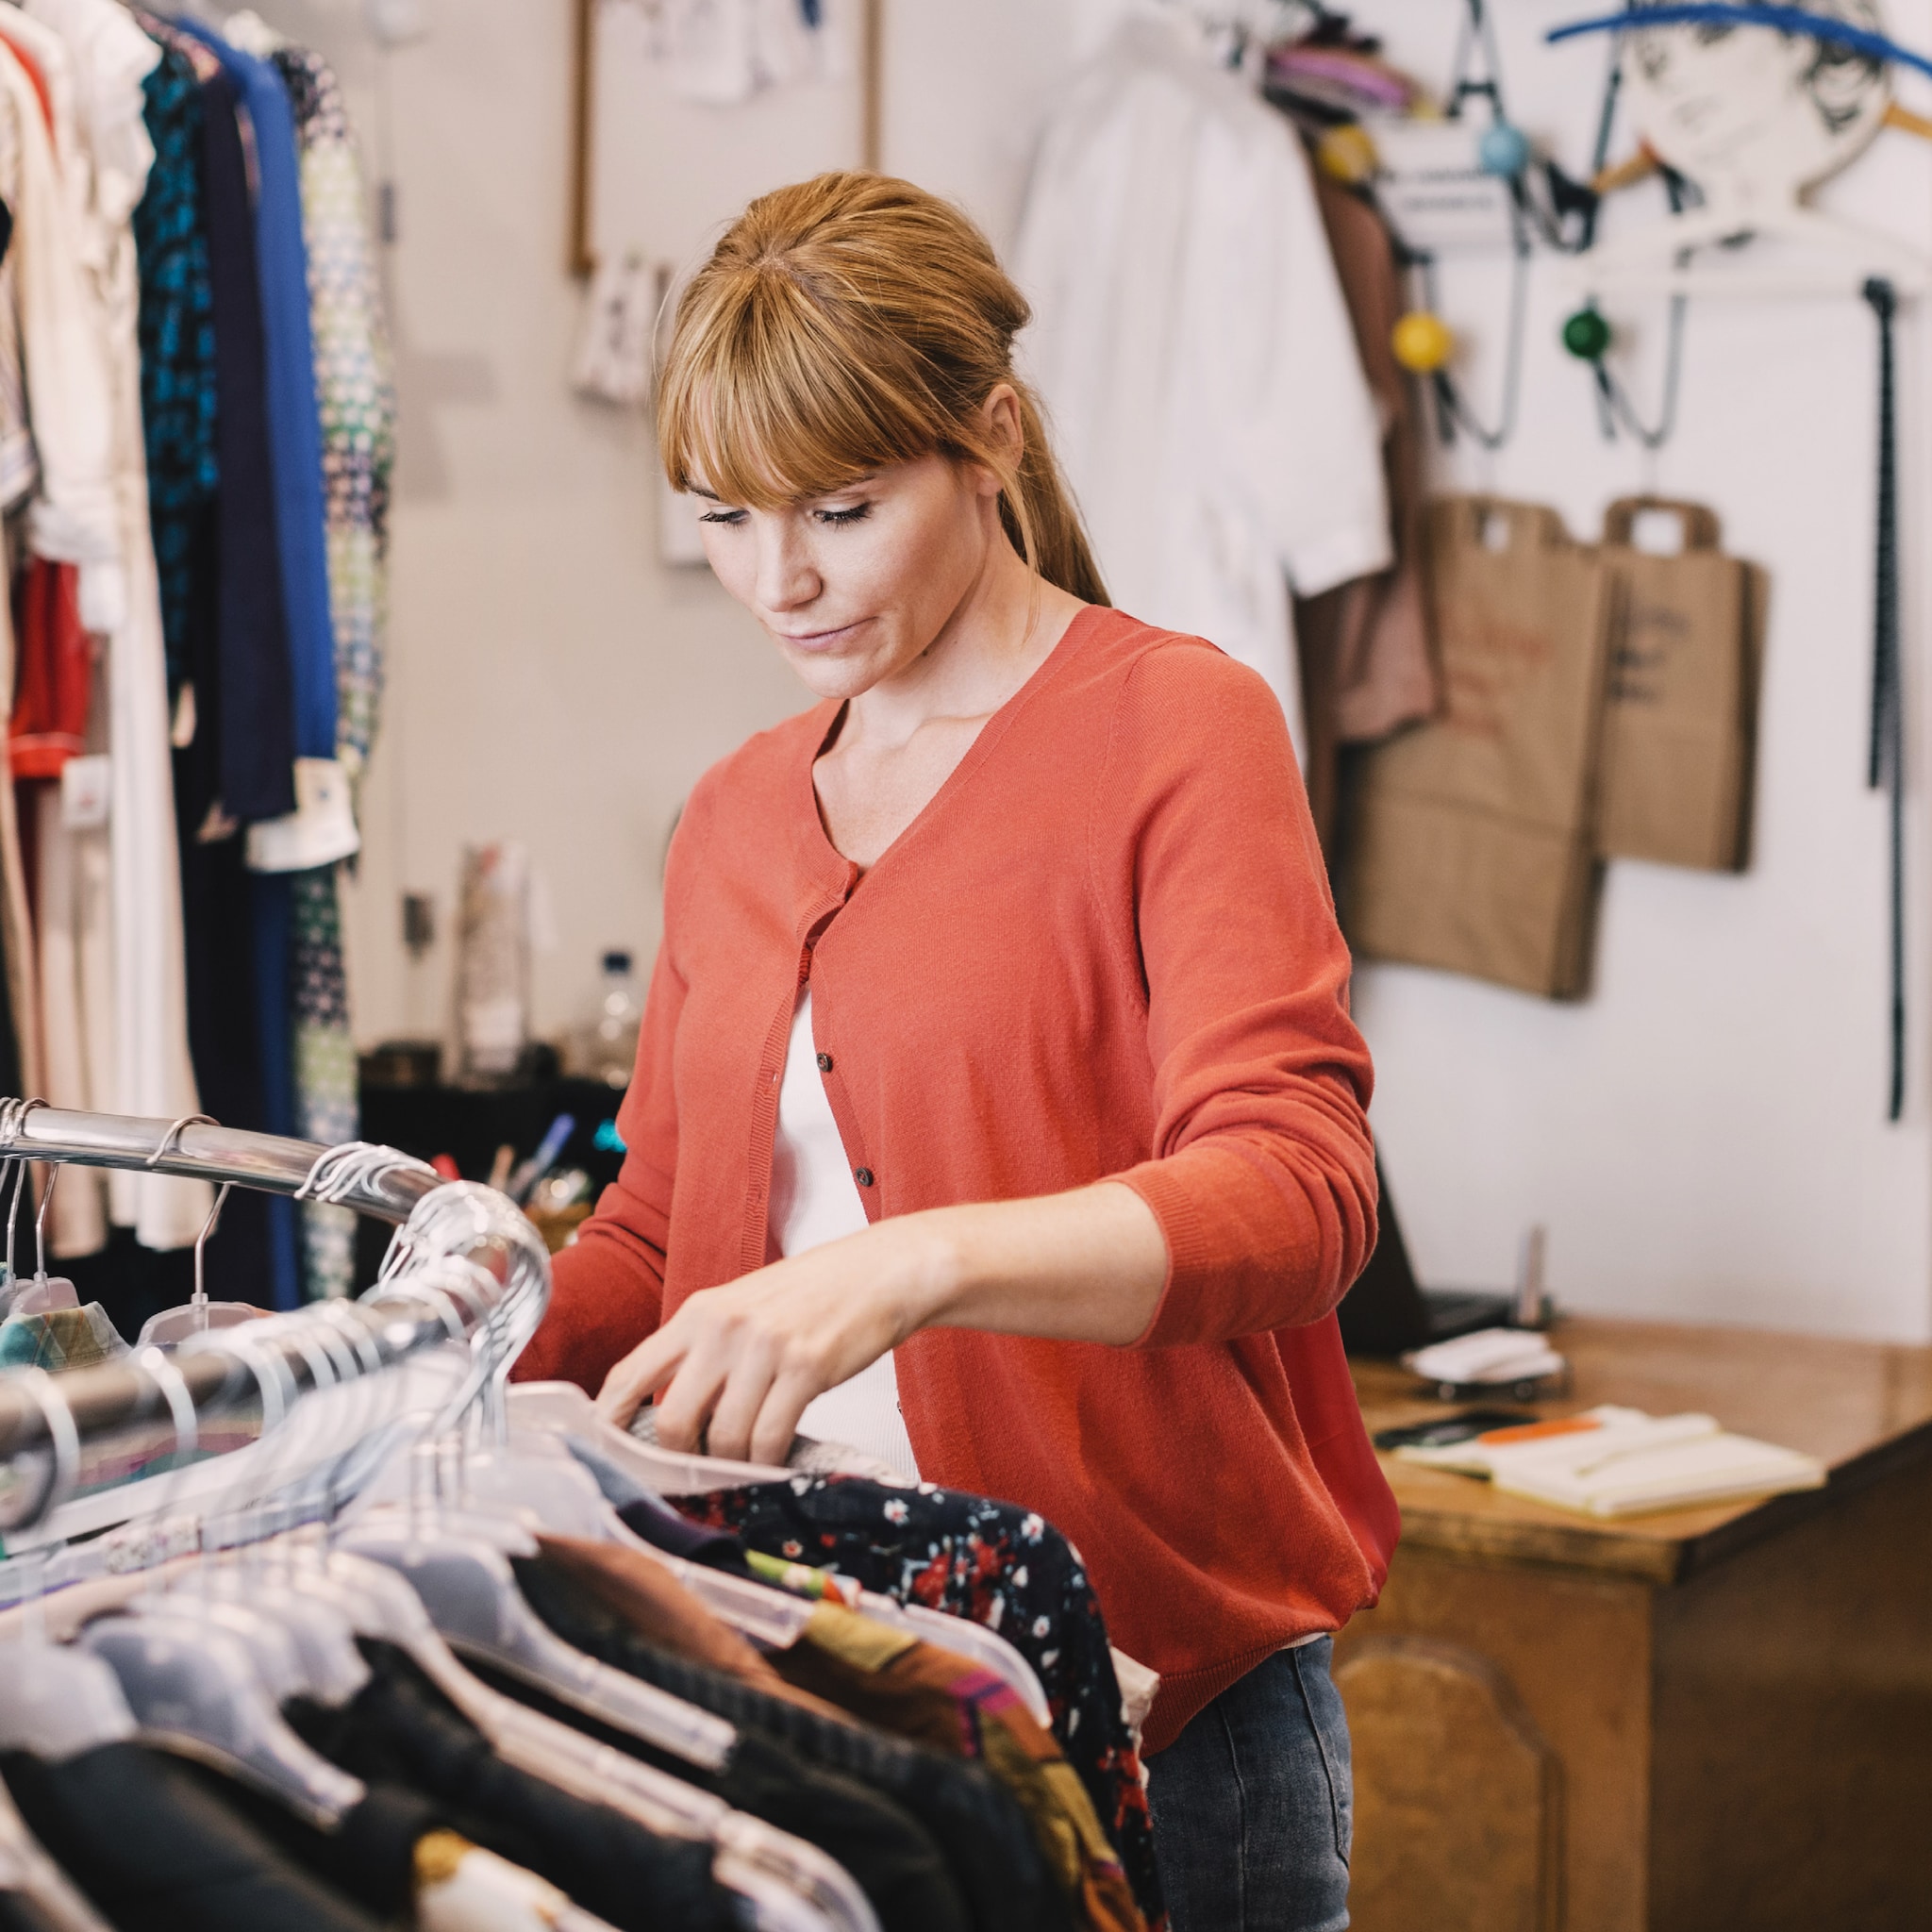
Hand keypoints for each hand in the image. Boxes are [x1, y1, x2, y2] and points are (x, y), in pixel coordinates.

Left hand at [594, 1218, 940, 1462]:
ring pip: (723, 1437)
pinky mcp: (806, 1368)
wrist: (878, 1273)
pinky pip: (769, 1438)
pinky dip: (766, 1462)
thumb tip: (666, 1415)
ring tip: (743, 1462)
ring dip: (731, 1463)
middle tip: (693, 1469)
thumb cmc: (811, 1294)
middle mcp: (723, 1328)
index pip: (630, 1373)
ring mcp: (764, 1348)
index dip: (609, 1422)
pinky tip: (772, 1460)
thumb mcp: (741, 1308)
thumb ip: (701, 1351)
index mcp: (698, 1312)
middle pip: (672, 1420)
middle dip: (678, 1458)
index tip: (608, 1450)